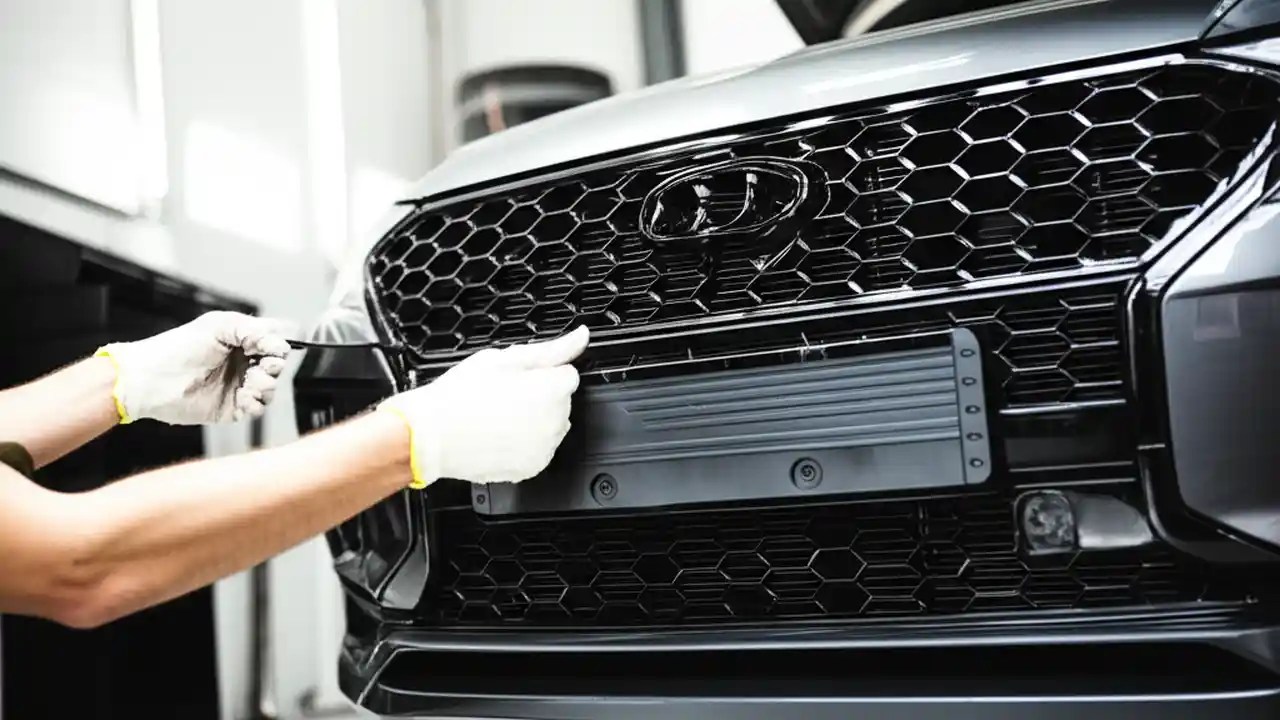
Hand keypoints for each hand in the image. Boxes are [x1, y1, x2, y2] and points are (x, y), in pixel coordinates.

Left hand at [97, 312, 291, 424]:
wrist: (151, 380)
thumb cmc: (178, 348)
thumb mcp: (219, 326)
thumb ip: (254, 330)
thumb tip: (281, 343)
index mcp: (240, 340)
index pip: (273, 341)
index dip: (278, 344)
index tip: (271, 348)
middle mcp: (241, 362)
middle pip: (276, 366)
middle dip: (274, 367)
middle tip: (263, 366)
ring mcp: (238, 385)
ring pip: (270, 388)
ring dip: (266, 386)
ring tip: (250, 383)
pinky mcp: (232, 407)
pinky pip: (257, 408)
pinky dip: (256, 403)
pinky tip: (244, 397)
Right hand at [380, 326, 588, 487]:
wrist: (431, 436)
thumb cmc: (461, 395)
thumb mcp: (505, 359)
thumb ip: (552, 349)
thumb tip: (581, 336)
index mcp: (552, 390)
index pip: (568, 374)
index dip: (542, 372)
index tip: (520, 377)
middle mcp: (556, 422)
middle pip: (562, 401)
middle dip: (541, 395)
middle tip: (505, 394)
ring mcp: (545, 448)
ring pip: (552, 426)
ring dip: (536, 419)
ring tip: (499, 416)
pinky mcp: (533, 467)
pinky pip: (539, 449)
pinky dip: (526, 443)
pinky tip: (499, 435)